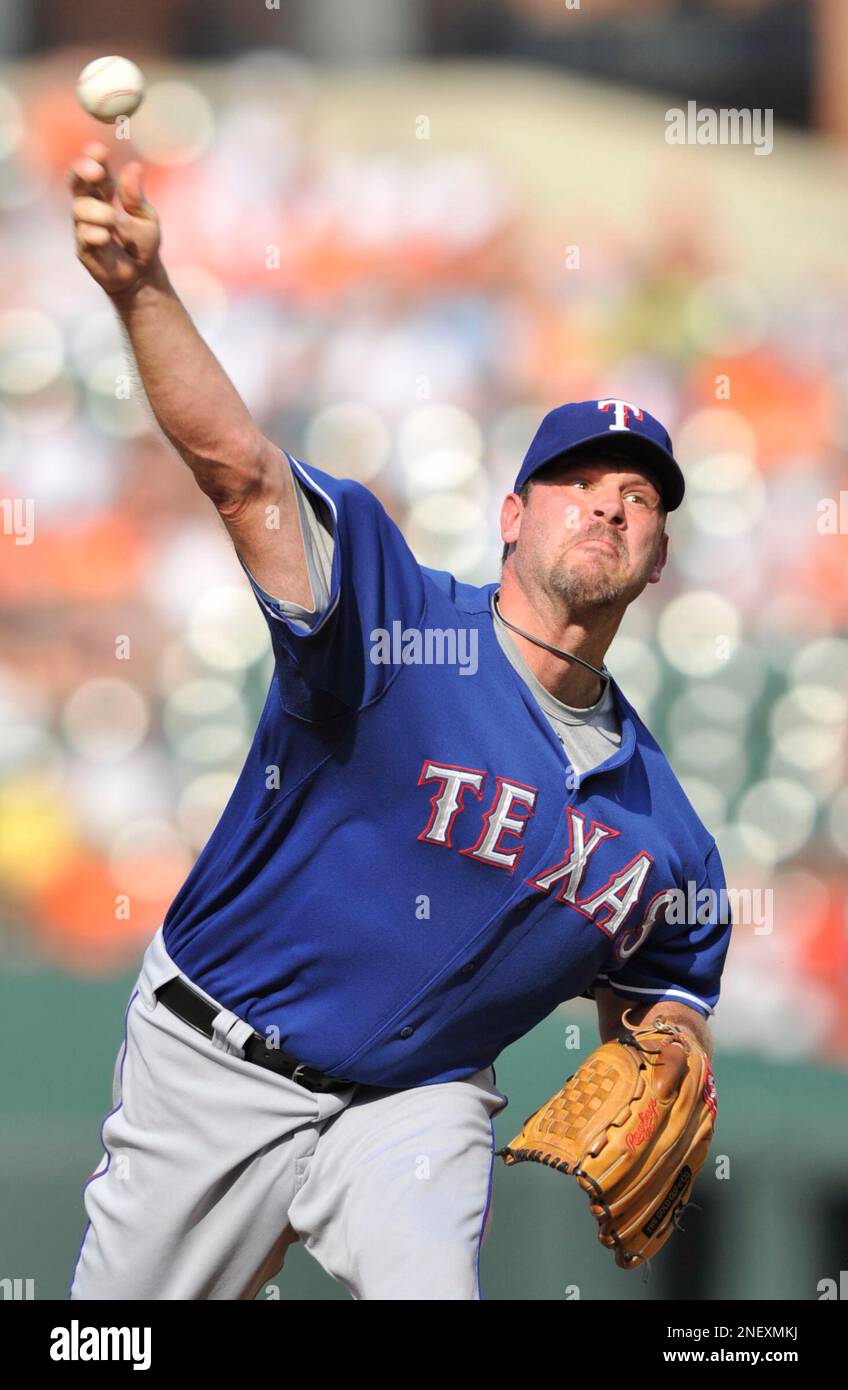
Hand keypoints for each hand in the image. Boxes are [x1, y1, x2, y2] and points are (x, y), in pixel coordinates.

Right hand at [68, 141, 161, 299]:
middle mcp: (91, 206)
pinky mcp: (83, 247)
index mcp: (106, 194)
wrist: (142, 277)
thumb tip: (135, 168)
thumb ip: (136, 197)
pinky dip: (95, 233)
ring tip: (113, 220)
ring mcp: (84, 226)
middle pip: (77, 182)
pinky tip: (106, 237)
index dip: (94, 159)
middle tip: (95, 171)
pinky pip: (83, 235)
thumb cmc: (143, 244)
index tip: (99, 150)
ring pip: (79, 209)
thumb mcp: (146, 218)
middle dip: (82, 172)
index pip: (96, 171)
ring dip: (97, 211)